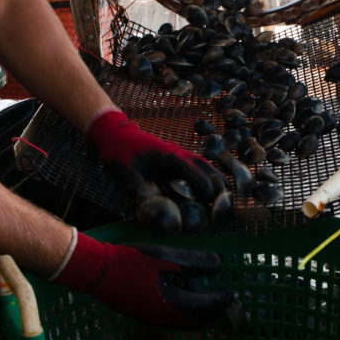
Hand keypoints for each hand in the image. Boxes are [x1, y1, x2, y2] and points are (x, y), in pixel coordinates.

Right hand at [51, 230, 238, 328]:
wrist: (95, 270)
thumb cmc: (130, 260)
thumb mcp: (165, 256)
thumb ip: (194, 262)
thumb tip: (218, 264)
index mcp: (171, 304)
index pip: (204, 307)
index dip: (220, 301)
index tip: (232, 295)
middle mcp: (162, 318)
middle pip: (195, 321)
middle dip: (210, 311)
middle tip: (222, 300)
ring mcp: (150, 319)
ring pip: (182, 322)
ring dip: (196, 312)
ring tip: (203, 297)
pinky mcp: (141, 315)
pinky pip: (169, 319)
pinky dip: (181, 311)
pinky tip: (179, 296)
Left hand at [87, 109, 225, 211]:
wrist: (114, 133)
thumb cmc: (119, 151)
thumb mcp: (124, 171)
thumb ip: (138, 187)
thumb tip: (152, 206)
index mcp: (167, 155)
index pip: (191, 169)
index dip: (203, 184)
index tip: (211, 200)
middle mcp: (178, 154)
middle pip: (206, 167)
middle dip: (218, 185)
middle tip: (224, 205)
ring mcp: (179, 155)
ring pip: (205, 166)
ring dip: (217, 181)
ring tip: (226, 200)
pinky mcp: (176, 159)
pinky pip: (199, 167)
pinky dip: (209, 177)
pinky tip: (213, 191)